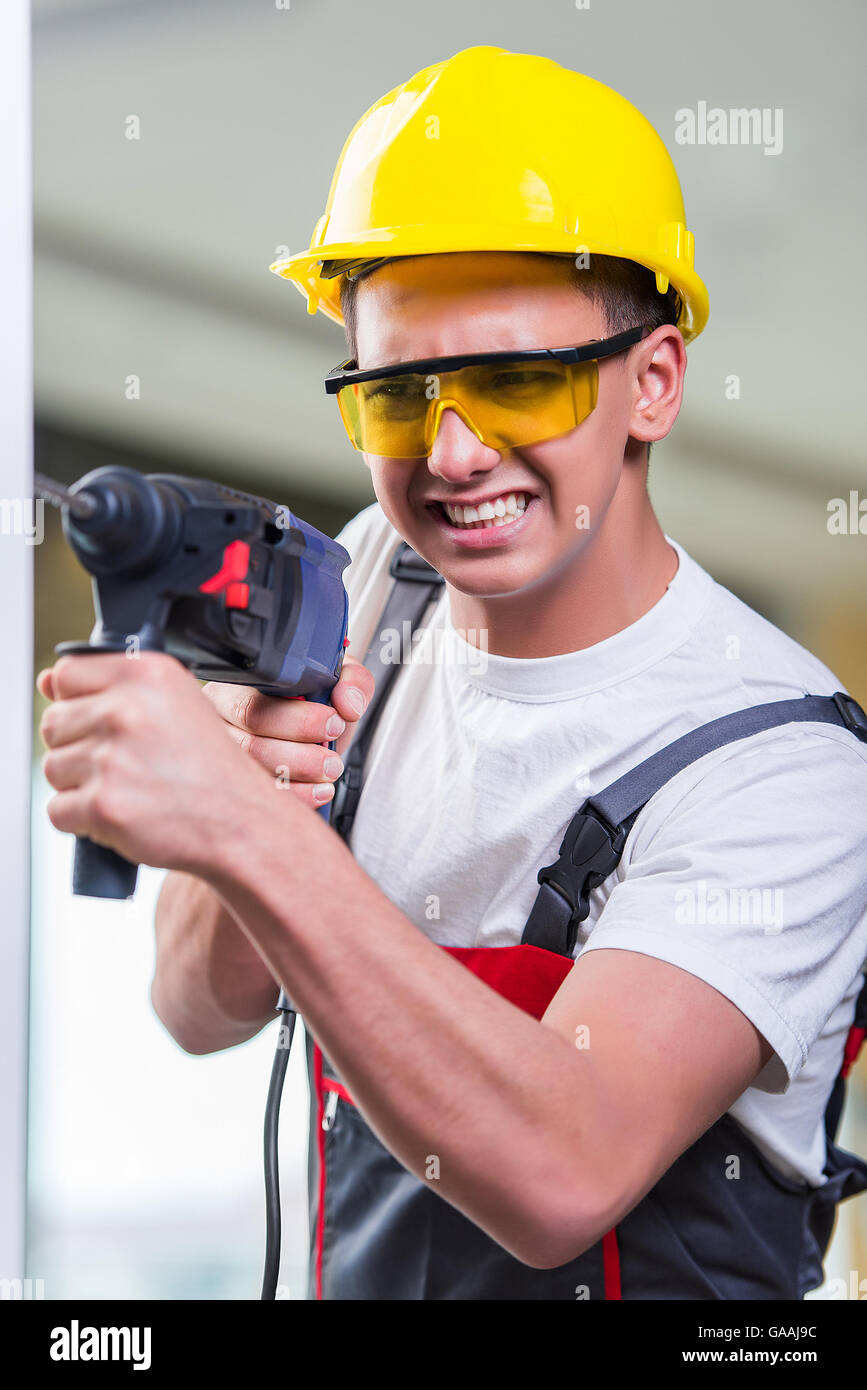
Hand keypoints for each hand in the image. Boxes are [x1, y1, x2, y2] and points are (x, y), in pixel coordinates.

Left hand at [37, 651, 276, 873]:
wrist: (241, 822)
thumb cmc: (211, 767)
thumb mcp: (176, 703)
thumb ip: (112, 686)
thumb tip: (47, 682)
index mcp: (146, 673)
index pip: (66, 675)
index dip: (79, 701)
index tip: (105, 722)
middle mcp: (126, 710)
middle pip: (53, 723)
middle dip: (79, 746)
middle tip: (125, 762)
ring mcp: (111, 758)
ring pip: (53, 768)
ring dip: (81, 784)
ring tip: (129, 787)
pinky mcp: (102, 804)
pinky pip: (59, 810)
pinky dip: (83, 819)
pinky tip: (123, 811)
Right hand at [201, 654, 374, 809]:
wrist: (319, 727)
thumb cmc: (317, 700)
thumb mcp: (339, 681)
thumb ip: (352, 680)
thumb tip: (346, 702)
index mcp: (241, 685)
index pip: (254, 705)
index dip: (296, 720)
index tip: (333, 724)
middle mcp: (223, 718)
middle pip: (251, 743)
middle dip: (300, 756)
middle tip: (331, 759)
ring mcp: (226, 753)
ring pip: (254, 773)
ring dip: (299, 777)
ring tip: (329, 771)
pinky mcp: (239, 782)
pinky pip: (260, 795)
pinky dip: (296, 795)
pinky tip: (319, 790)